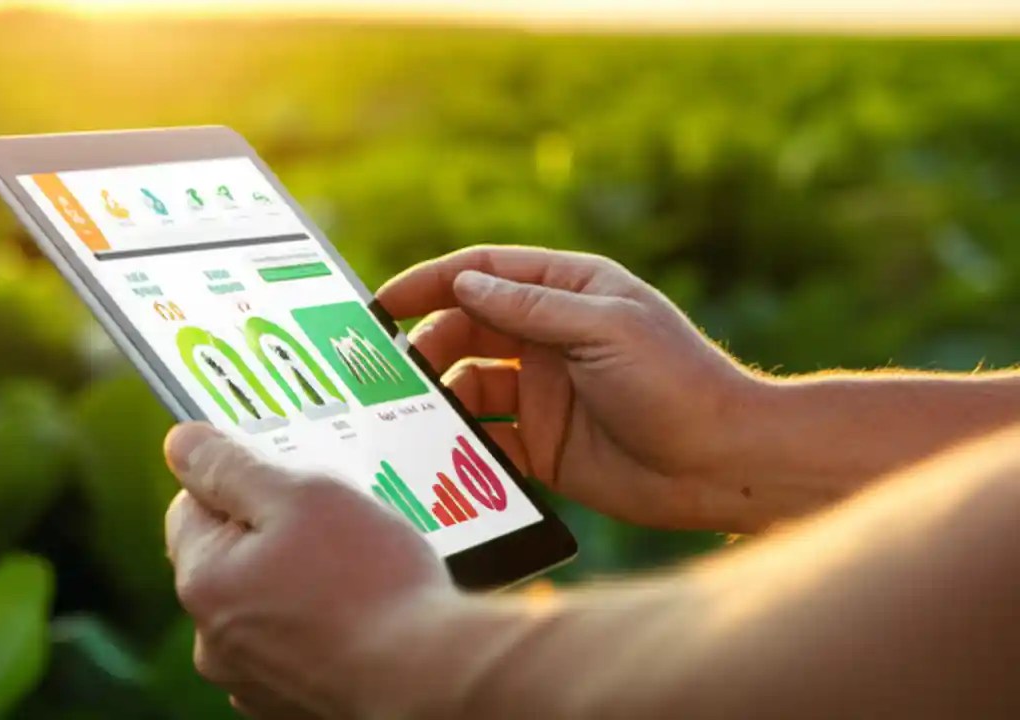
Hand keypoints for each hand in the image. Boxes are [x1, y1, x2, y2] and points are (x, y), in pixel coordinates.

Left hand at [163, 422, 457, 718]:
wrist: (431, 679)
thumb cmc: (370, 584)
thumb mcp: (300, 497)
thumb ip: (230, 468)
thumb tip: (181, 444)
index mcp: (204, 581)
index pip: (192, 506)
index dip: (242, 483)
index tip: (292, 483)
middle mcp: (214, 640)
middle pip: (230, 557)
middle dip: (276, 533)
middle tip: (336, 523)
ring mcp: (253, 679)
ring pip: (266, 603)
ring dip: (300, 581)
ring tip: (359, 572)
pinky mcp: (292, 703)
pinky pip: (296, 644)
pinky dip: (320, 626)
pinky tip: (363, 616)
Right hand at [378, 245, 778, 531]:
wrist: (723, 464)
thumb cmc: (678, 382)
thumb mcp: (606, 329)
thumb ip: (532, 308)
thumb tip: (462, 285)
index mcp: (569, 292)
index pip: (485, 273)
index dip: (432, 281)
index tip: (384, 302)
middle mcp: (550, 337)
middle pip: (467, 328)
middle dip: (427, 342)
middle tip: (393, 368)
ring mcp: (543, 391)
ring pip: (469, 382)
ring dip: (439, 392)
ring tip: (413, 409)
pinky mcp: (542, 443)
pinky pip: (486, 436)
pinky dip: (462, 440)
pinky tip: (445, 447)